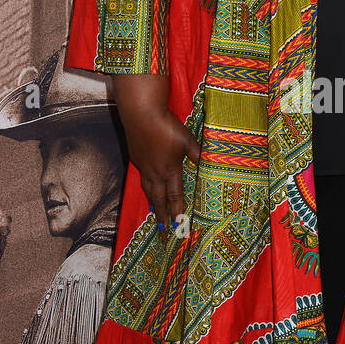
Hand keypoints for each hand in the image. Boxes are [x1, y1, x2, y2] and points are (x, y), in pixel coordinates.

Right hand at [110, 75, 200, 229]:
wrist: (141, 114)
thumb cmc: (167, 126)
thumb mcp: (187, 140)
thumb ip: (197, 154)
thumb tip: (209, 164)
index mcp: (170, 170)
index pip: (175, 196)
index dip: (178, 212)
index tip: (179, 226)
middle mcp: (155, 172)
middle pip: (159, 199)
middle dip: (163, 215)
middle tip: (164, 229)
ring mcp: (143, 166)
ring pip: (148, 189)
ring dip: (153, 203)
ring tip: (155, 212)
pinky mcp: (136, 157)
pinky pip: (142, 178)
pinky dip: (146, 187)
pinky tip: (148, 185)